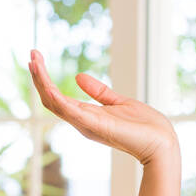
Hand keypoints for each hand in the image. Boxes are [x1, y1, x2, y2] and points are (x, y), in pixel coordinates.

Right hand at [27, 49, 178, 166]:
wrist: (162, 142)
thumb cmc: (145, 126)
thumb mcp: (119, 102)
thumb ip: (99, 92)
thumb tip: (78, 76)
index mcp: (86, 115)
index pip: (57, 98)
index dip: (44, 79)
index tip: (37, 57)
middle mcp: (82, 121)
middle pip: (50, 99)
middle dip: (39, 77)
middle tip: (32, 53)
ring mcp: (87, 124)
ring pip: (54, 103)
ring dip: (42, 82)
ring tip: (34, 61)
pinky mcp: (95, 125)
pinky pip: (70, 111)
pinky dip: (57, 98)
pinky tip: (48, 84)